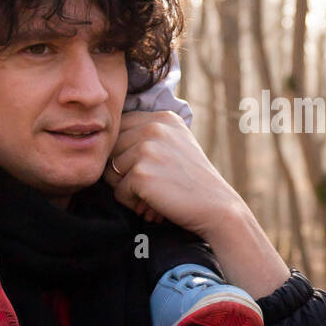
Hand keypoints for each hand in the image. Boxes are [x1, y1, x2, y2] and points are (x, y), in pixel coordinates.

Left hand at [102, 111, 241, 236]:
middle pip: (113, 150)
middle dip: (124, 172)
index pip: (121, 129)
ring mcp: (147, 149)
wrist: (217, 206)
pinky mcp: (141, 173)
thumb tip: (108, 140)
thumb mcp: (177, 144)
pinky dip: (132, 203)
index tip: (148, 167)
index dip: (127, 153)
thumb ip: (148, 135)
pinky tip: (153, 203)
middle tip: (151, 184)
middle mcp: (154, 128)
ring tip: (153, 193)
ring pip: (112, 171)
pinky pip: (118, 192)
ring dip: (127, 188)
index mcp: (163, 118)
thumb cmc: (193, 181)